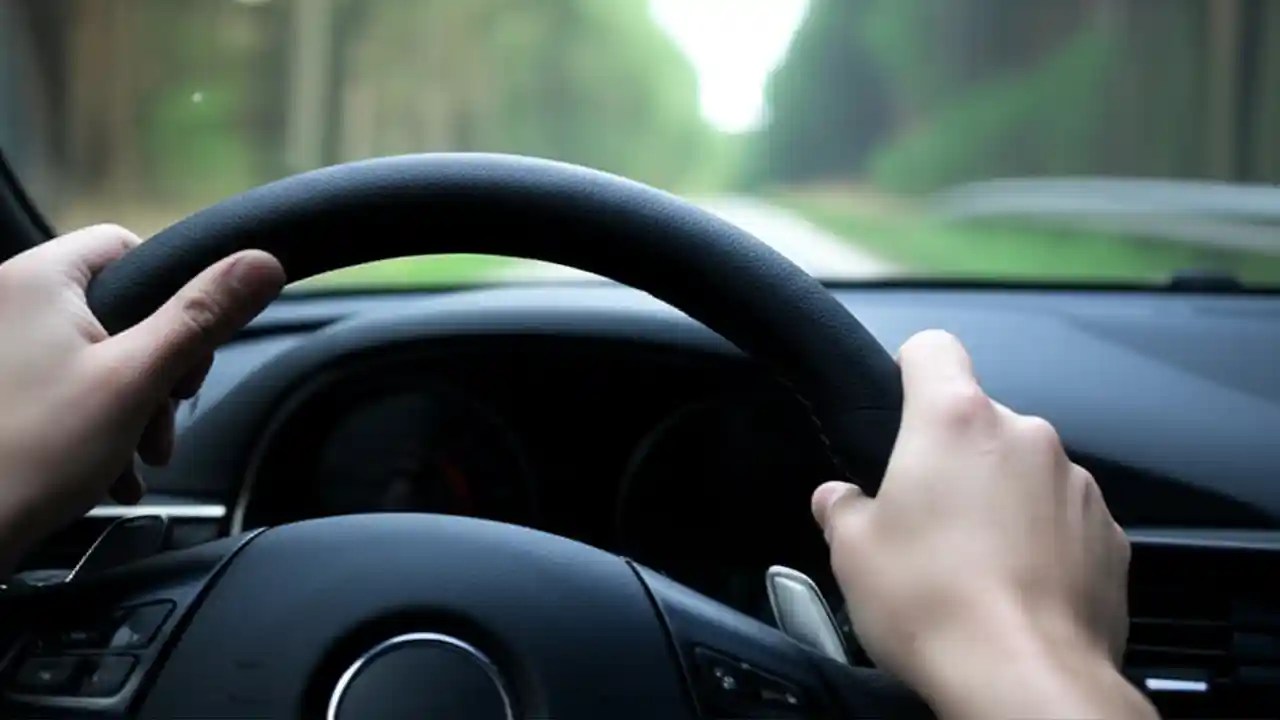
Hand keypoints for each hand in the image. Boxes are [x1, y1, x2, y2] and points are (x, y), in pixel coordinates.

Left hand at [0, 225, 284, 571]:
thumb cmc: (29, 455)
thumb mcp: (137, 379)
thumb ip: (201, 317)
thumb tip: (261, 262)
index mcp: (37, 279)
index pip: (124, 246)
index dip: (169, 295)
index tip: (183, 351)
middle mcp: (6, 301)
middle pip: (115, 308)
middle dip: (156, 369)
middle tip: (164, 411)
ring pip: (93, 354)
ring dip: (133, 404)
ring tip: (139, 454)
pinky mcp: (0, 392)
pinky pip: (60, 386)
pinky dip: (95, 421)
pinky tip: (109, 467)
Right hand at [812, 330, 1154, 718]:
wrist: (1022, 679)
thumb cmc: (932, 604)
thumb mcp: (852, 552)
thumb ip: (842, 509)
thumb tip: (840, 501)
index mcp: (954, 421)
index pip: (933, 347)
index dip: (911, 367)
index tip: (902, 400)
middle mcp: (1023, 436)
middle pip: (979, 421)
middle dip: (954, 459)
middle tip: (925, 519)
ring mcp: (1074, 484)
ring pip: (1024, 472)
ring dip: (1001, 501)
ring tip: (973, 566)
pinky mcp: (1109, 534)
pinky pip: (1064, 519)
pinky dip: (1042, 542)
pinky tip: (1016, 589)